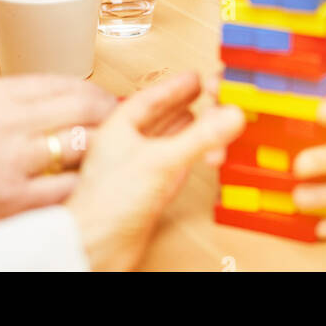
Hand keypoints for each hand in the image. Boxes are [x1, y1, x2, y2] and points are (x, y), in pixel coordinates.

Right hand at [0, 75, 117, 249]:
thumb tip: (56, 99)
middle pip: (79, 108)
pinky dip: (79, 186)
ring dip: (97, 150)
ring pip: (79, 146)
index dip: (92, 92)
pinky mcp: (8, 202)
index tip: (104, 99)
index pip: (60, 82)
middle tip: (118, 123)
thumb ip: (5, 102)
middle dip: (106, 115)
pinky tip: (81, 186)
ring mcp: (6, 163)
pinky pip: (65, 189)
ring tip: (106, 154)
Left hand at [67, 72, 244, 269]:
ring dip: (188, 131)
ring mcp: (137, 171)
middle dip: (184, 106)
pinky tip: (194, 155)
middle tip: (205, 93)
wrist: (95, 247)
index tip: (194, 78)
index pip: (149, 99)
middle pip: (160, 118)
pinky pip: (172, 166)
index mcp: (119, 130)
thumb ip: (199, 137)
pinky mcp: (147, 194)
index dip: (173, 87)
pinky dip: (187, 156)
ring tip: (203, 119)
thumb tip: (231, 114)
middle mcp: (126, 148)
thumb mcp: (161, 160)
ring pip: (167, 142)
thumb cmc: (106, 204)